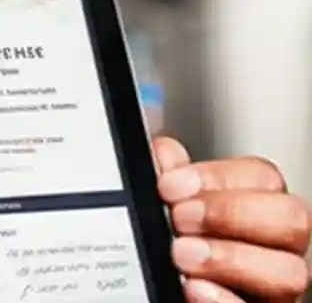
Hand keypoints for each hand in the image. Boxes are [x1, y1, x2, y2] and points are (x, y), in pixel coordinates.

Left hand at [155, 136, 310, 301]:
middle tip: (179, 219)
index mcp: (258, 207)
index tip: (170, 185)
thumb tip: (165, 153)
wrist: (149, 292)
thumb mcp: (167, 207)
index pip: (263, 176)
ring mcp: (273, 288)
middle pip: (291, 219)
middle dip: (231, 214)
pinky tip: (192, 288)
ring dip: (230, 259)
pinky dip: (225, 301)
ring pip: (289, 272)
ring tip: (181, 254)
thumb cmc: (171, 243)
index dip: (216, 177)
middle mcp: (275, 247)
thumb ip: (170, 179)